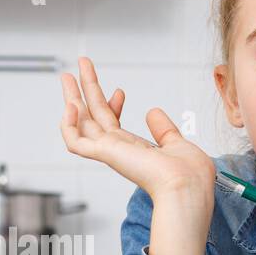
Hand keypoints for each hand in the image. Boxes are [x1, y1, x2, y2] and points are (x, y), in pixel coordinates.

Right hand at [59, 56, 214, 202]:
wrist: (187, 187)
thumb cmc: (188, 175)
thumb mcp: (176, 143)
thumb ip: (163, 129)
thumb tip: (153, 112)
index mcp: (134, 149)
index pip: (113, 123)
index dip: (113, 104)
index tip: (120, 90)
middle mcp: (118, 150)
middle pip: (93, 116)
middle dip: (86, 90)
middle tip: (79, 67)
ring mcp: (109, 152)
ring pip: (80, 124)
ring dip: (71, 98)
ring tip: (67, 76)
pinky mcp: (104, 154)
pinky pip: (75, 141)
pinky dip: (68, 125)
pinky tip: (70, 105)